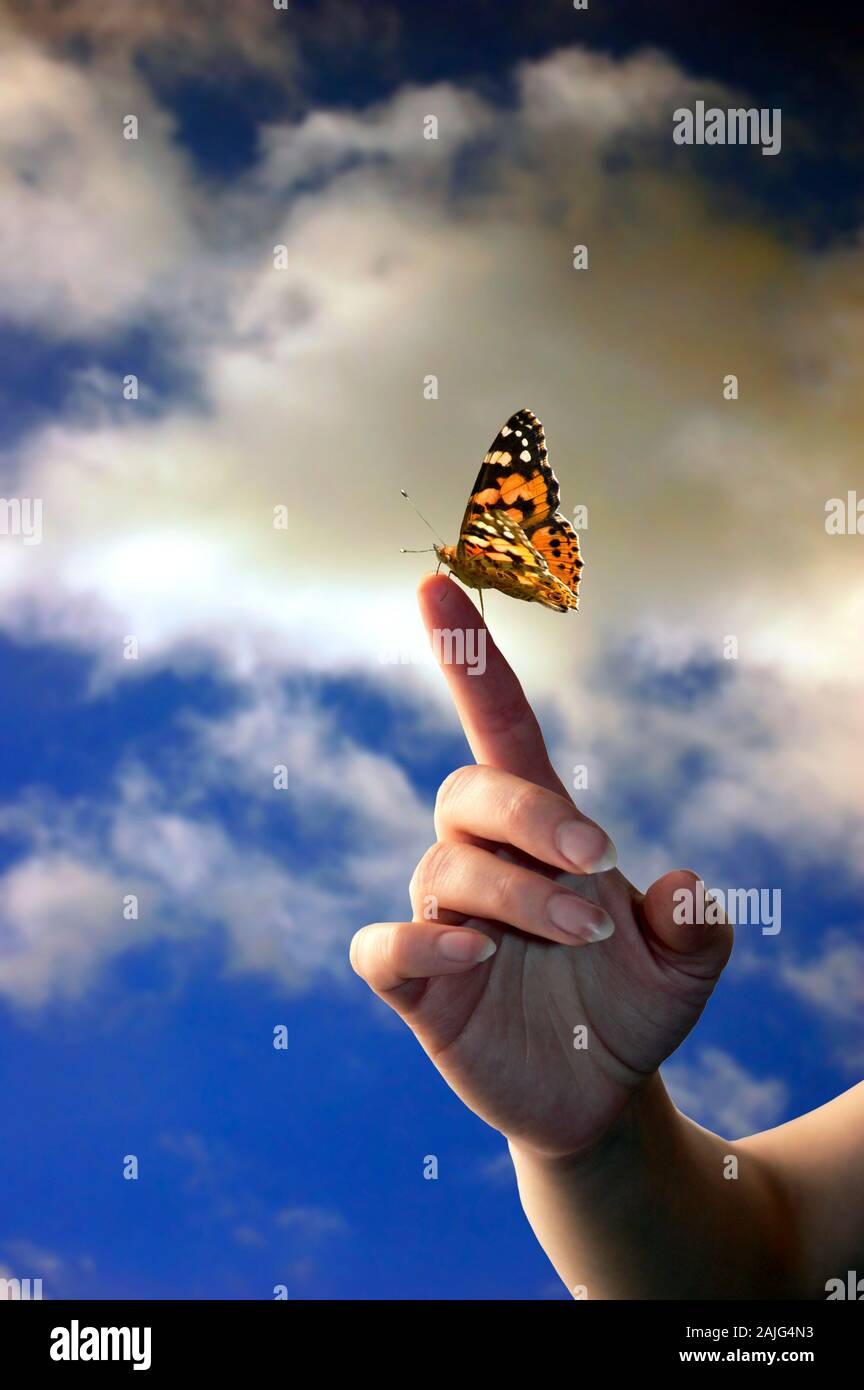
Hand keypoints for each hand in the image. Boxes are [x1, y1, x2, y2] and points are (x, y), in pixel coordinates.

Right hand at [351, 575, 732, 1159]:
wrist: (597, 1094)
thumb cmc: (632, 1008)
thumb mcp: (686, 969)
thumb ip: (697, 928)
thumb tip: (687, 885)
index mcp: (544, 833)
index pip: (497, 724)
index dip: (468, 657)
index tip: (436, 583)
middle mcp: (484, 862)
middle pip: (468, 791)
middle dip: (529, 815)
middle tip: (596, 866)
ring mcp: (444, 921)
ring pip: (444, 869)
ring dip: (515, 893)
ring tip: (585, 935)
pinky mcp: (418, 985)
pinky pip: (383, 947)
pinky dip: (417, 941)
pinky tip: (473, 955)